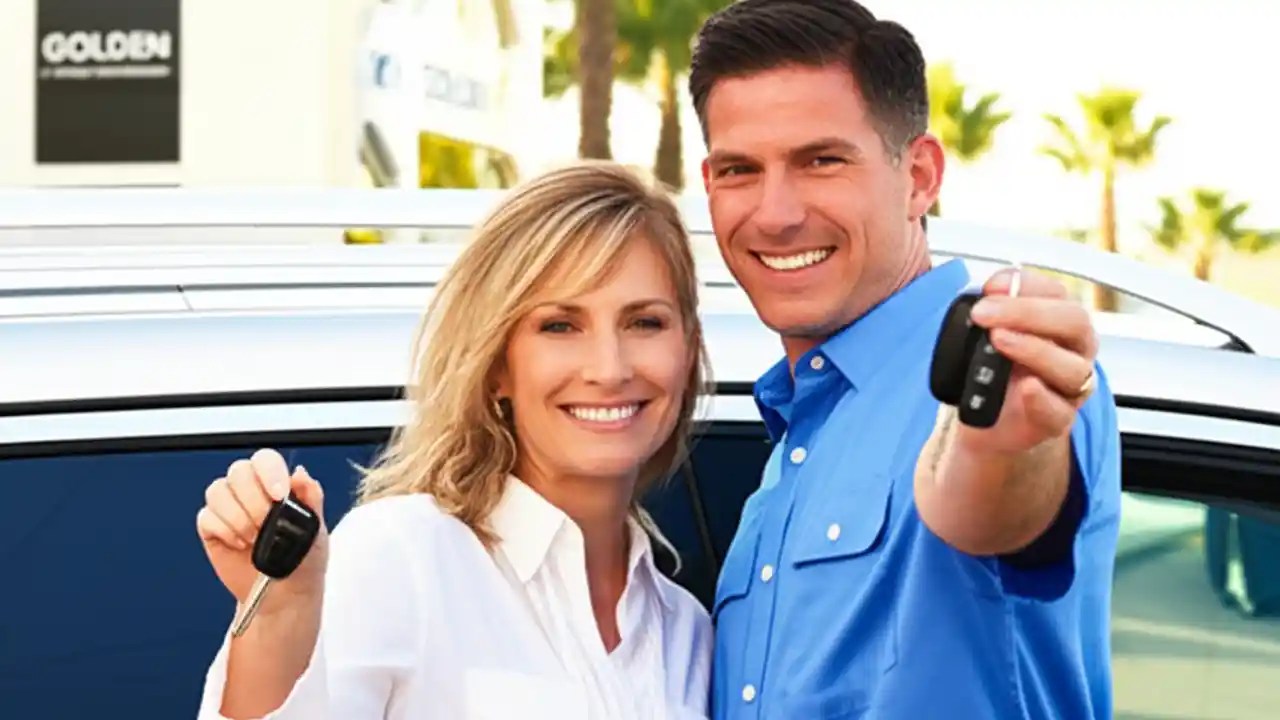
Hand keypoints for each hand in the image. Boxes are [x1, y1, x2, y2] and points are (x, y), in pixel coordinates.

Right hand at [196, 448, 329, 617]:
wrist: (285, 596)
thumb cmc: (304, 561)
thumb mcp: (316, 529)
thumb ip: (311, 499)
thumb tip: (301, 474)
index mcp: (277, 485)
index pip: (265, 460)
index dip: (269, 472)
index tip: (279, 495)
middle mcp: (250, 491)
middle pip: (238, 471)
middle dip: (253, 500)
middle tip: (265, 524)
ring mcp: (229, 508)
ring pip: (218, 490)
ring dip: (238, 517)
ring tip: (254, 538)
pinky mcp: (211, 527)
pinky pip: (207, 517)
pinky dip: (224, 531)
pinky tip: (240, 544)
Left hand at [959, 267, 1098, 455]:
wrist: (987, 421)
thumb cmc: (994, 372)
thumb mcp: (987, 332)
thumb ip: (993, 306)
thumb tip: (995, 286)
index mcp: (1059, 323)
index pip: (1057, 294)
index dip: (1026, 285)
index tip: (991, 286)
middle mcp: (1073, 351)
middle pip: (1074, 323)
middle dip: (1027, 312)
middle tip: (985, 313)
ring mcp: (1069, 388)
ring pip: (1073, 367)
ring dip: (1034, 349)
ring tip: (998, 341)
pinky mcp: (1056, 420)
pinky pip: (1059, 411)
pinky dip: (1043, 398)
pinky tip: (1026, 387)